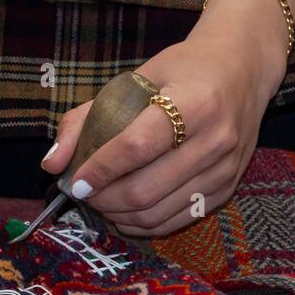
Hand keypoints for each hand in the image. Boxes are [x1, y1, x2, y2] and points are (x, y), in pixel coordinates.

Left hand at [41, 12, 287, 236]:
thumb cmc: (182, 71)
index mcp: (194, 102)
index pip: (138, 146)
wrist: (242, 71)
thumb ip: (86, 118)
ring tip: (98, 200)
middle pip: (145, 188)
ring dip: (117, 214)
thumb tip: (52, 164)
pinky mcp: (228, 189)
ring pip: (158, 212)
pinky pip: (176, 220)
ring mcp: (226, 169)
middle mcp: (217, 139)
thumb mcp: (133, 79)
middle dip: (102, 198)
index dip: (100, 168)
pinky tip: (123, 211)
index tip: (73, 181)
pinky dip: (142, 223)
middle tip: (81, 192)